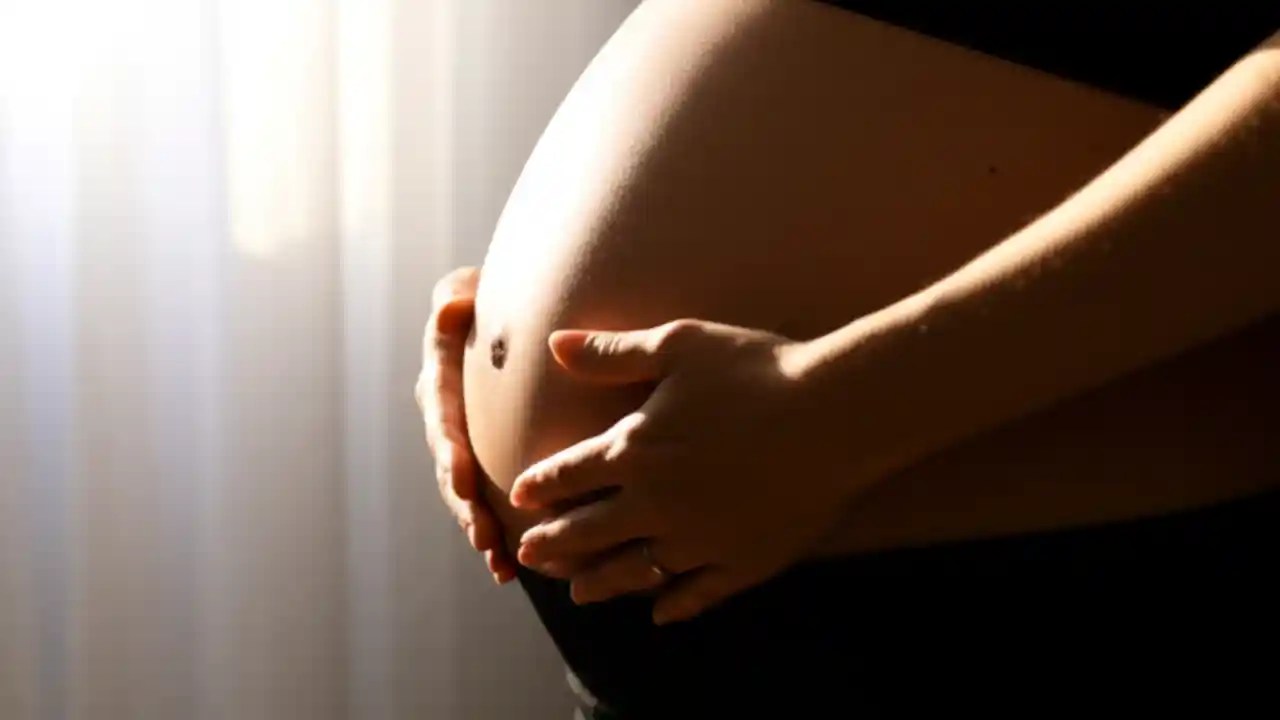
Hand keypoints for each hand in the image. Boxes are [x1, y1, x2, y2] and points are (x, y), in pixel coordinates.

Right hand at [415, 266, 516, 583]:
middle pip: (450, 466)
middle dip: (464, 505)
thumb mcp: (472, 289)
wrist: (509, 320)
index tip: (465, 482)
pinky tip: (506, 568)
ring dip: (477, 527)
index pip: (443, 416)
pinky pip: (484, 498)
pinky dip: (493, 532)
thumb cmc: (496, 297)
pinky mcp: (480, 459)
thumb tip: (451, 307)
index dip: (451, 452)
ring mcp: (459, 440)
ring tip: (497, 559)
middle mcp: (443, 413)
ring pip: (463, 491)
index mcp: (441, 377)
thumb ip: (459, 297)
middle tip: (484, 534)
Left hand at [509, 319, 863, 623]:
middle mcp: (656, 503)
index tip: (520, 496)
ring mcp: (699, 539)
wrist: (834, 415)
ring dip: (600, 583)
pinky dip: (675, 607)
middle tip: (528, 556)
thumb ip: (612, 352)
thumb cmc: (757, 369)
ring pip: (634, 572)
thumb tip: (553, 344)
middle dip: (554, 544)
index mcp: (636, 450)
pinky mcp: (742, 561)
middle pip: (590, 531)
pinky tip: (661, 616)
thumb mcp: (678, 345)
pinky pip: (698, 593)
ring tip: (578, 594)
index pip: (571, 474)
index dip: (541, 485)